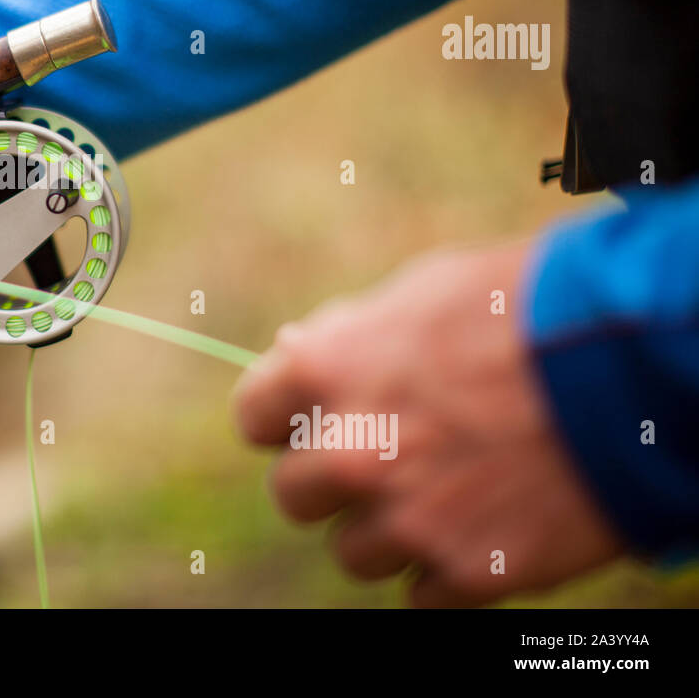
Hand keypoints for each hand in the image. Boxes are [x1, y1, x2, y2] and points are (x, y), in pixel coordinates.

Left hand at [232, 241, 622, 605]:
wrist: (634, 365)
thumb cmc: (526, 307)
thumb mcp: (422, 293)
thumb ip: (350, 336)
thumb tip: (296, 352)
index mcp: (325, 373)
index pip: (252, 416)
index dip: (284, 417)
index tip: (311, 418)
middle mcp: (350, 453)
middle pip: (294, 494)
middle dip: (332, 477)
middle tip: (385, 456)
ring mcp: (408, 520)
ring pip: (354, 552)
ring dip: (389, 528)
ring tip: (453, 487)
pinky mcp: (469, 571)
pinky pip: (420, 594)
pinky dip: (446, 568)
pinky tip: (487, 523)